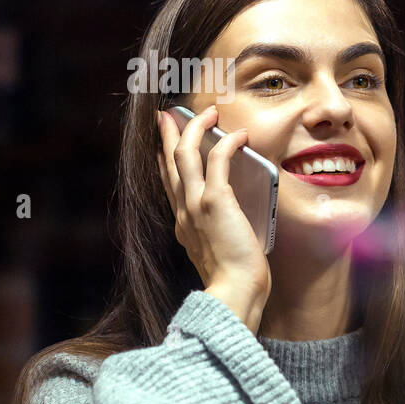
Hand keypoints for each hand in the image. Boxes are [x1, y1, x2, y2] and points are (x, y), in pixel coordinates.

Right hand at [156, 104, 270, 331]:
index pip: (170, 186)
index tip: (165, 147)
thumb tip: (238, 218)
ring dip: (195, 128)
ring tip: (208, 112)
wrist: (234, 291)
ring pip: (185, 154)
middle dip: (168, 136)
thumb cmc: (236, 279)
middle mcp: (183, 212)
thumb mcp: (221, 251)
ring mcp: (195, 205)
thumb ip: (222, 232)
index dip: (165, 162)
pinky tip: (239, 134)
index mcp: (184, 226)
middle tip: (168, 116)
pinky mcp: (215, 201)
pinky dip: (226, 142)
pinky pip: (217, 160)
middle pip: (169, 164)